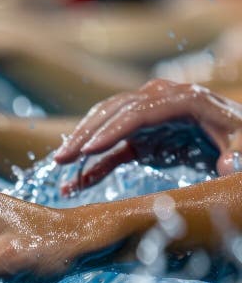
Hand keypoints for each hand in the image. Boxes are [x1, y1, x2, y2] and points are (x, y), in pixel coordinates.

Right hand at [54, 79, 241, 192]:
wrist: (239, 136)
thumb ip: (238, 154)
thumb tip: (229, 166)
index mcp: (183, 99)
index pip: (138, 112)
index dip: (112, 130)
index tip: (88, 150)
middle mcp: (159, 102)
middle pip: (113, 113)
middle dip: (84, 135)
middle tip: (61, 158)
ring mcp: (147, 118)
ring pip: (104, 125)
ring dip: (80, 144)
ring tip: (59, 164)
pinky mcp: (140, 138)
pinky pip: (110, 152)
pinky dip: (92, 167)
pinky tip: (73, 184)